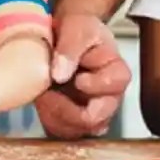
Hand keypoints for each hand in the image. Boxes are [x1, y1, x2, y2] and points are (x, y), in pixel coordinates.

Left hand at [37, 12, 130, 138]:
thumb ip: (69, 49)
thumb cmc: (78, 29)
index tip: (77, 77)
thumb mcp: (76, 29)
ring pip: (77, 130)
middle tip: (48, 92)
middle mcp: (109, 97)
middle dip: (67, 108)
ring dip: (56, 115)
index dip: (93, 86)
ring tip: (43, 94)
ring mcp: (93, 111)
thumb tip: (59, 73)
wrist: (66, 35)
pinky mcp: (74, 118)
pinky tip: (42, 101)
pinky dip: (49, 119)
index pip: (113, 88)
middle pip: (95, 119)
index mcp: (117, 73)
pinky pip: (63, 130)